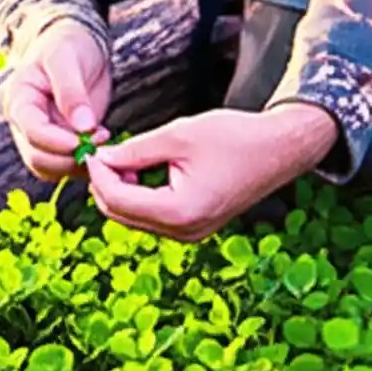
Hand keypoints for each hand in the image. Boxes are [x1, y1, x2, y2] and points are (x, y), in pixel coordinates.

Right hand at [3, 19, 110, 181]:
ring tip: (105, 143)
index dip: (55, 141)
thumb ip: (72, 92)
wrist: (78, 46)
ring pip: (53, 168)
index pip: (31, 131)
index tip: (82, 140)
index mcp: (20, 101)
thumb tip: (83, 126)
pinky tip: (108, 149)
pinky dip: (89, 165)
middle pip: (38, 158)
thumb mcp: (66, 58)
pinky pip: (70, 166)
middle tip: (100, 143)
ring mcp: (44, 137)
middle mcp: (26, 125)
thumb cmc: (67, 45)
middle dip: (69, 157)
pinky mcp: (63, 144)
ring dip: (80, 165)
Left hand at [84, 104, 339, 241]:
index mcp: (179, 211)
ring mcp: (190, 234)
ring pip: (134, 218)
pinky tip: (142, 169)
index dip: (98, 173)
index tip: (91, 149)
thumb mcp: (177, 136)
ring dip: (121, 190)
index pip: (118, 199)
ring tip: (124, 157)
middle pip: (120, 214)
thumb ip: (135, 150)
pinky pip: (153, 218)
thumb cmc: (234, 137)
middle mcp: (183, 231)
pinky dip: (139, 196)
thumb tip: (101, 158)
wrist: (280, 149)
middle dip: (105, 184)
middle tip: (103, 153)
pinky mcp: (194, 227)